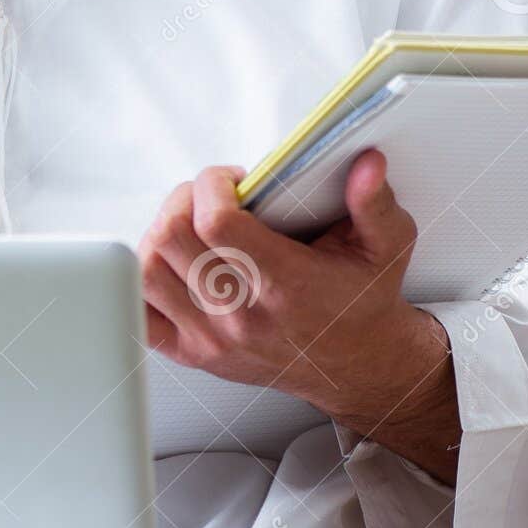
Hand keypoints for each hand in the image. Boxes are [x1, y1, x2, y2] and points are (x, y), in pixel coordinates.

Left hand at [137, 150, 460, 482]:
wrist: (356, 364)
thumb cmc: (363, 298)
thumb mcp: (386, 246)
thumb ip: (374, 202)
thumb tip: (367, 163)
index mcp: (285, 283)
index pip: (216, 223)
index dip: (212, 185)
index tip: (232, 178)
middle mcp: (242, 316)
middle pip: (171, 237)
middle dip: (184, 198)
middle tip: (210, 195)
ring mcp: (213, 339)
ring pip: (148, 270)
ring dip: (162, 233)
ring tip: (192, 223)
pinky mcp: (195, 354)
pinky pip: (141, 315)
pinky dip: (144, 281)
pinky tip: (172, 262)